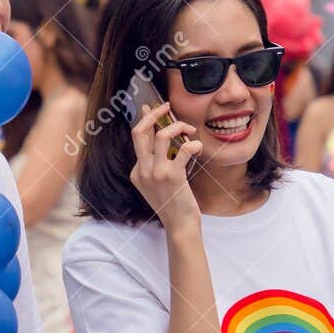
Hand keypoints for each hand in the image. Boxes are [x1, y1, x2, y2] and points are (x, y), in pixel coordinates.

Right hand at [129, 103, 202, 232]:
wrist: (179, 226)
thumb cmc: (173, 204)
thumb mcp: (158, 183)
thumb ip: (157, 163)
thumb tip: (165, 137)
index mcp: (136, 172)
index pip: (138, 138)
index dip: (148, 120)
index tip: (155, 109)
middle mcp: (142, 171)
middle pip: (139, 132)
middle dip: (153, 114)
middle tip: (166, 106)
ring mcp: (156, 174)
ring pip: (162, 136)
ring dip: (178, 127)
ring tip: (190, 130)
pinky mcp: (172, 177)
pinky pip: (183, 150)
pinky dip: (193, 144)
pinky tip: (197, 146)